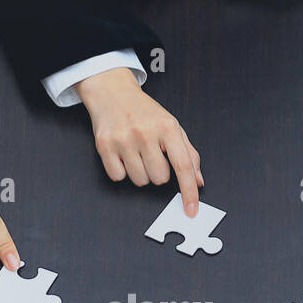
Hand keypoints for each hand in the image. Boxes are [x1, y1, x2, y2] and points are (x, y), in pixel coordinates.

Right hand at [77, 67, 202, 216]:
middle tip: (152, 155)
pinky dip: (121, 171)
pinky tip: (123, 154)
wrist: (113, 93)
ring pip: (139, 181)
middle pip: (159, 178)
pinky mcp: (105, 146)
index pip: (183, 166)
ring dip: (140, 173)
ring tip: (136, 153)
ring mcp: (124, 139)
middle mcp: (145, 133)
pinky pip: (118, 176)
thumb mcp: (172, 126)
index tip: (191, 210)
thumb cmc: (144, 112)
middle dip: (158, 172)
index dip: (189, 192)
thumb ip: (188, 154)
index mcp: (167, 127)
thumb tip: (197, 180)